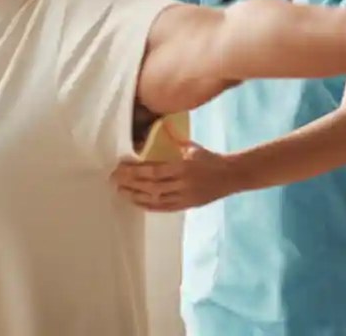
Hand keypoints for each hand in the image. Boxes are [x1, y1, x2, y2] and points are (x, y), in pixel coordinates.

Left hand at [111, 142, 240, 211]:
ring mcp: (184, 197)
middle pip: (151, 186)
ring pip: (155, 199)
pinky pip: (164, 208)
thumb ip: (174, 145)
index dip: (135, 171)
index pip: (154, 171)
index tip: (120, 167)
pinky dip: (149, 206)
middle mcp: (182, 184)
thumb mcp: (192, 147)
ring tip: (121, 191)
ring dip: (136, 196)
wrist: (232, 176)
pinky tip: (136, 202)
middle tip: (114, 179)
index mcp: (183, 167)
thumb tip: (155, 136)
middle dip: (130, 183)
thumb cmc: (210, 159)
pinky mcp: (187, 206)